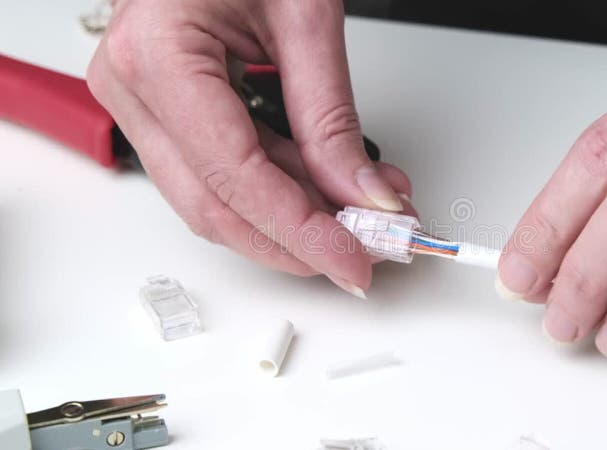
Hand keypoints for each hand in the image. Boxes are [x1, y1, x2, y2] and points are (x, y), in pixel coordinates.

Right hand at [87, 0, 412, 296]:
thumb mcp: (305, 17)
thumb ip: (332, 117)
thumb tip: (365, 196)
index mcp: (158, 54)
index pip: (236, 178)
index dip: (302, 232)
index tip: (355, 261)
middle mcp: (134, 85)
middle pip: (218, 207)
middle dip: (298, 241)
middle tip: (367, 250)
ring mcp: (142, 100)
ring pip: (218, 198)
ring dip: (294, 219)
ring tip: (364, 214)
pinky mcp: (166, 107)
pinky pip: (221, 170)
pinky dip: (279, 190)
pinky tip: (328, 189)